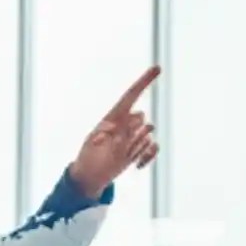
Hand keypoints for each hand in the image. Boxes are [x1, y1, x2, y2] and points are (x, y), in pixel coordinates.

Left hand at [68, 65, 160, 197]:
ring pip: (148, 134)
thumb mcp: (92, 144)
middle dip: (131, 133)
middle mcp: (127, 123)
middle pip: (141, 118)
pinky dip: (148, 156)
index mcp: (114, 116)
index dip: (144, 81)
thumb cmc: (88, 157)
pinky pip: (154, 147)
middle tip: (115, 148)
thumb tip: (122, 126)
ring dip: (137, 146)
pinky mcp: (140, 149)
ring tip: (120, 157)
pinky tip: (137, 165)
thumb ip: (107, 133)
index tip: (157, 68)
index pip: (132, 94)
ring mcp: (135, 136)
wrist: (91, 176)